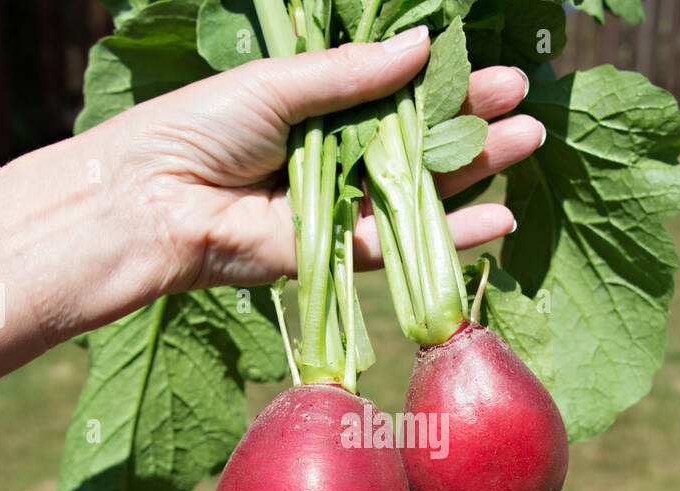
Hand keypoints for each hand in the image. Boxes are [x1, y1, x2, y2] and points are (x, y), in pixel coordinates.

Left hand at [87, 26, 544, 294]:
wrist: (154, 200)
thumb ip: (352, 75)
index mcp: (321, 110)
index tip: (497, 72)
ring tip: (525, 144)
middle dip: (472, 126)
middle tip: (525, 108)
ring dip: (473, 172)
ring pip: (418, 192)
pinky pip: (400, 245)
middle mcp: (336, 159)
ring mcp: (339, 209)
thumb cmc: (201, 127)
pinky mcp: (335, 255)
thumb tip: (421, 45)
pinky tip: (497, 218)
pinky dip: (449, 235)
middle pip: (418, 144)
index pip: (398, 96)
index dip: (446, 86)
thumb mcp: (280, 83)